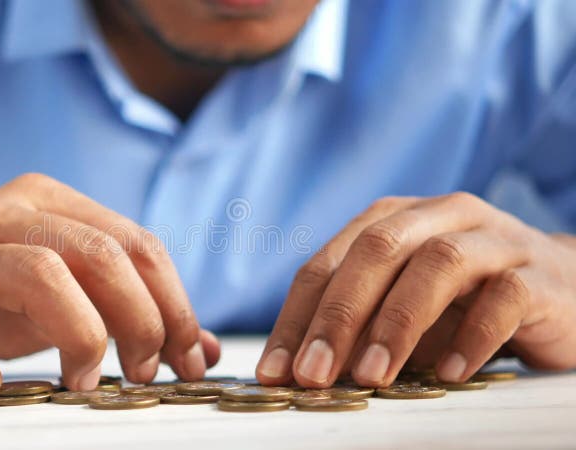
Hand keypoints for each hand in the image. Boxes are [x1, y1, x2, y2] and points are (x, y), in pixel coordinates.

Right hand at [0, 174, 219, 392]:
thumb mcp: (64, 300)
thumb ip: (129, 314)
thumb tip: (206, 347)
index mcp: (45, 201)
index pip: (133, 242)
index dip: (174, 303)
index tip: (189, 358)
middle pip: (94, 253)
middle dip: (140, 318)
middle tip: (146, 372)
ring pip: (35, 272)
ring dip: (79, 334)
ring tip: (87, 382)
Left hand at [256, 193, 575, 386]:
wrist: (564, 292)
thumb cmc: (467, 302)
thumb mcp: (402, 308)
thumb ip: (359, 327)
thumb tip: (301, 371)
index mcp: (394, 220)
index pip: (328, 262)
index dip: (297, 316)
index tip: (276, 370)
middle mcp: (440, 216)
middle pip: (377, 250)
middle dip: (338, 315)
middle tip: (314, 374)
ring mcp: (493, 239)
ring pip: (438, 263)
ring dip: (398, 322)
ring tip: (373, 376)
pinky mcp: (539, 275)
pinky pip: (504, 298)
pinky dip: (472, 337)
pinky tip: (447, 374)